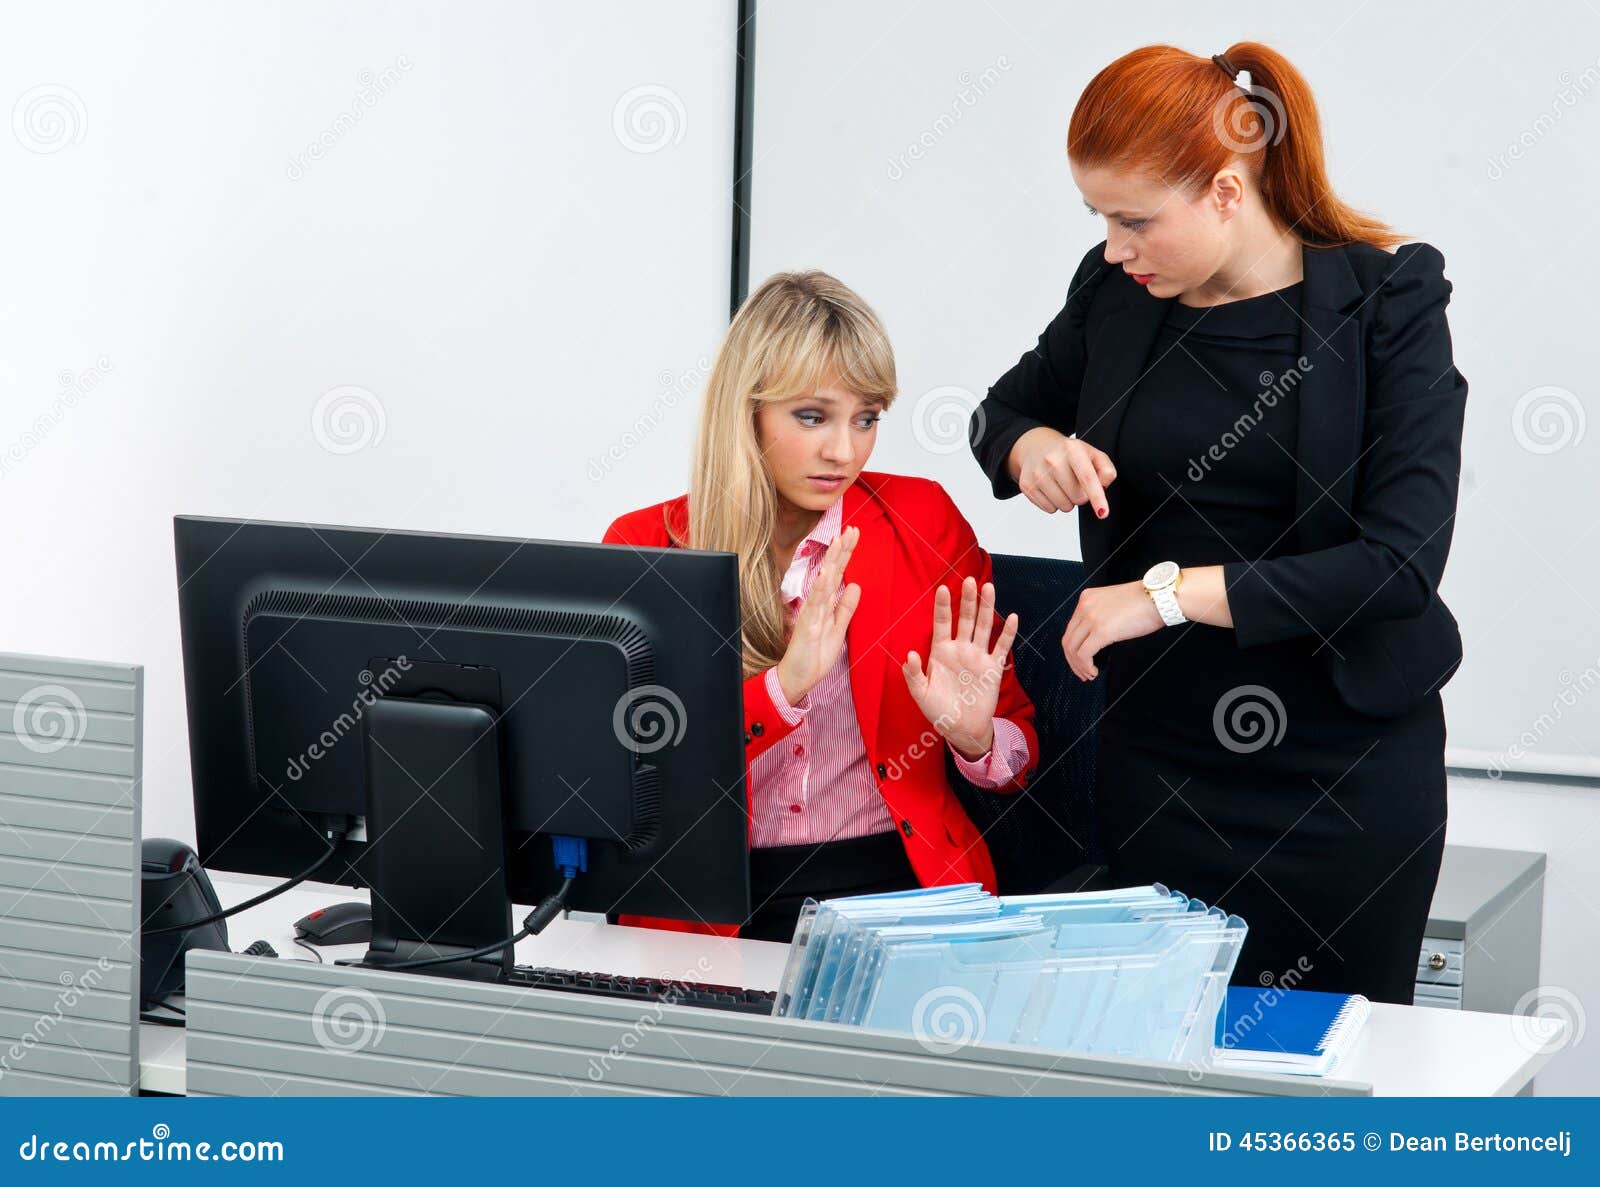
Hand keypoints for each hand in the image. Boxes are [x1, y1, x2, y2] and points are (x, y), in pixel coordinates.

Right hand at [775, 525, 860, 703]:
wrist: (796, 678)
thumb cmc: (814, 656)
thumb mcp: (838, 629)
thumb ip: (846, 608)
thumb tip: (856, 586)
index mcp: (825, 604)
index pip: (837, 573)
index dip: (845, 554)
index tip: (854, 535)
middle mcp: (817, 603)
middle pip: (831, 571)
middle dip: (842, 550)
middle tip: (852, 529)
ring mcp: (811, 612)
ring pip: (823, 580)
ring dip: (832, 561)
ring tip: (840, 540)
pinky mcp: (807, 624)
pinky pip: (815, 603)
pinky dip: (820, 587)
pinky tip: (826, 573)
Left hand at [902, 576, 1018, 758]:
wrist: (961, 727)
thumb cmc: (938, 710)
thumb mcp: (920, 694)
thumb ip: (913, 675)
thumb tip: (909, 655)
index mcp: (941, 652)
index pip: (941, 623)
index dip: (942, 606)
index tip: (942, 588)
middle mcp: (960, 650)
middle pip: (965, 619)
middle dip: (967, 600)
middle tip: (968, 580)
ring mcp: (977, 657)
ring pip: (983, 627)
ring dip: (986, 608)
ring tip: (989, 588)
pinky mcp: (992, 668)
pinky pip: (1002, 647)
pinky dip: (1007, 633)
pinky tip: (1012, 617)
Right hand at [1008, 426, 1117, 517]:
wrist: (1036, 447)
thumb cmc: (1067, 454)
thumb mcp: (1092, 454)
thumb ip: (1106, 470)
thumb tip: (1102, 488)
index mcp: (1072, 449)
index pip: (1087, 478)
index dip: (1097, 497)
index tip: (1102, 512)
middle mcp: (1052, 460)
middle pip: (1078, 497)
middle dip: (1081, 495)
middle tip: (1074, 481)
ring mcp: (1038, 474)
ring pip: (1064, 506)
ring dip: (1067, 500)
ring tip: (1062, 484)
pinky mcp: (1027, 486)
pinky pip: (1050, 509)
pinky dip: (1054, 503)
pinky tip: (1051, 488)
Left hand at [1061, 580, 1163, 680]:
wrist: (1160, 597)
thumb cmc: (1146, 601)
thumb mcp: (1114, 604)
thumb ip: (1101, 616)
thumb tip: (1096, 639)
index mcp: (1087, 598)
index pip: (1071, 628)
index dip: (1073, 648)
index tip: (1079, 660)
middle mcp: (1085, 606)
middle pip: (1068, 639)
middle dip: (1073, 660)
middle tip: (1082, 672)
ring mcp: (1091, 618)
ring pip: (1073, 648)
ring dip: (1079, 666)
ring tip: (1089, 674)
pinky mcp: (1101, 631)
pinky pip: (1084, 654)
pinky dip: (1086, 666)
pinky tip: (1094, 672)